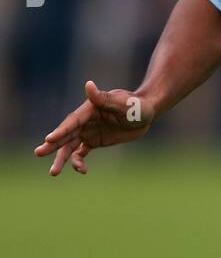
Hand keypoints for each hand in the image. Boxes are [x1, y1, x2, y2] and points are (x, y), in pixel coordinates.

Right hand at [34, 80, 154, 175]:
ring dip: (61, 158)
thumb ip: (104, 98)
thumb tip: (88, 85)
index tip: (49, 139)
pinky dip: (78, 162)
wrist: (145, 112)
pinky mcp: (94, 141)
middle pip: (66, 135)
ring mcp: (88, 131)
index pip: (72, 122)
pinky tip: (82, 171)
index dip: (61, 131)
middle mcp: (85, 121)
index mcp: (89, 109)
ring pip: (70, 146)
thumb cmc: (135, 105)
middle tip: (38, 153)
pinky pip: (81, 153)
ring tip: (53, 172)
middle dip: (52, 145)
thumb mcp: (122, 103)